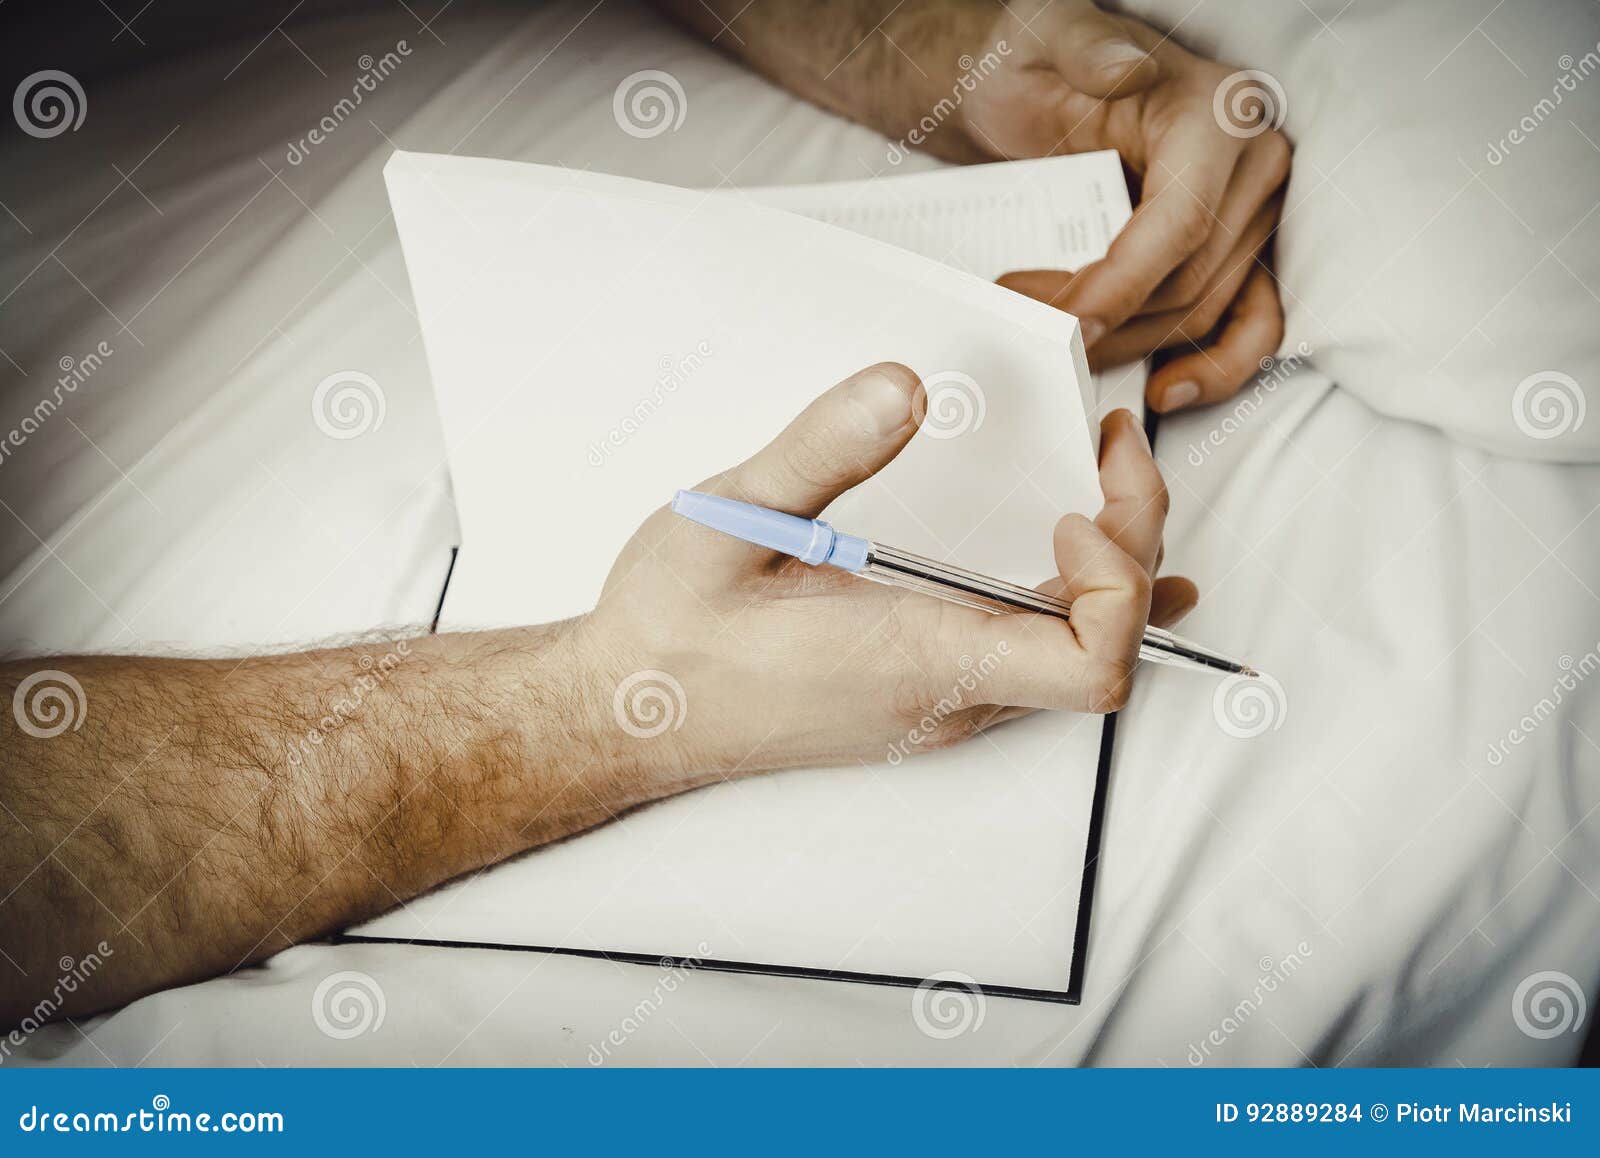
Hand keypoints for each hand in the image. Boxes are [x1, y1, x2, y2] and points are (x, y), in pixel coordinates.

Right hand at [582, 363, 1196, 783]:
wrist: (628, 717)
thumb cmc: (672, 637)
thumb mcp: (731, 521)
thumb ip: (821, 450)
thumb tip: (903, 387)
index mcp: (920, 659)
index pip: (1093, 660)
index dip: (1121, 577)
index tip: (1072, 506)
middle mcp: (950, 696)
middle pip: (1111, 645)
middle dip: (1134, 540)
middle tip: (1110, 448)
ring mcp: (942, 704)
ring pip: (1080, 656)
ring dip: (1112, 571)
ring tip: (1102, 485)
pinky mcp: (925, 696)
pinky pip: (1039, 666)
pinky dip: (1078, 605)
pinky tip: (1073, 563)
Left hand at [961, 0, 1290, 412]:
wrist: (1035, 86)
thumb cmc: (1041, 60)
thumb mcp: (1048, 33)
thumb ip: (1084, 46)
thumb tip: (1122, 70)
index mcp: (1218, 116)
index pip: (1179, 226)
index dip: (1120, 287)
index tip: (1063, 325)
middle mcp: (1254, 166)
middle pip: (1188, 283)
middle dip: (1105, 321)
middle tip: (1023, 322)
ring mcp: (1255, 215)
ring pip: (1203, 314)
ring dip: (1127, 344)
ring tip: (1054, 340)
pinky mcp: (1243, 253)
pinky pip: (1250, 326)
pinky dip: (1212, 368)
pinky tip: (1161, 392)